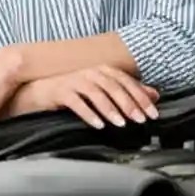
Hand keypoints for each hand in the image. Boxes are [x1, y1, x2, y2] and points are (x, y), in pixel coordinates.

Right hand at [20, 66, 159, 128]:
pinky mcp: (61, 91)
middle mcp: (90, 72)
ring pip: (96, 93)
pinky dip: (89, 113)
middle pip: (113, 86)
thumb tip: (154, 95)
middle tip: (141, 120)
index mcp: (102, 70)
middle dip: (129, 103)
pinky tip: (98, 125)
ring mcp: (74, 80)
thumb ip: (128, 91)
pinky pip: (77, 102)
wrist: (40, 91)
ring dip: (110, 109)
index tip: (153, 113)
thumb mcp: (103, 90)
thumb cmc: (74, 92)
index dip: (141, 96)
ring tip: (121, 124)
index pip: (126, 81)